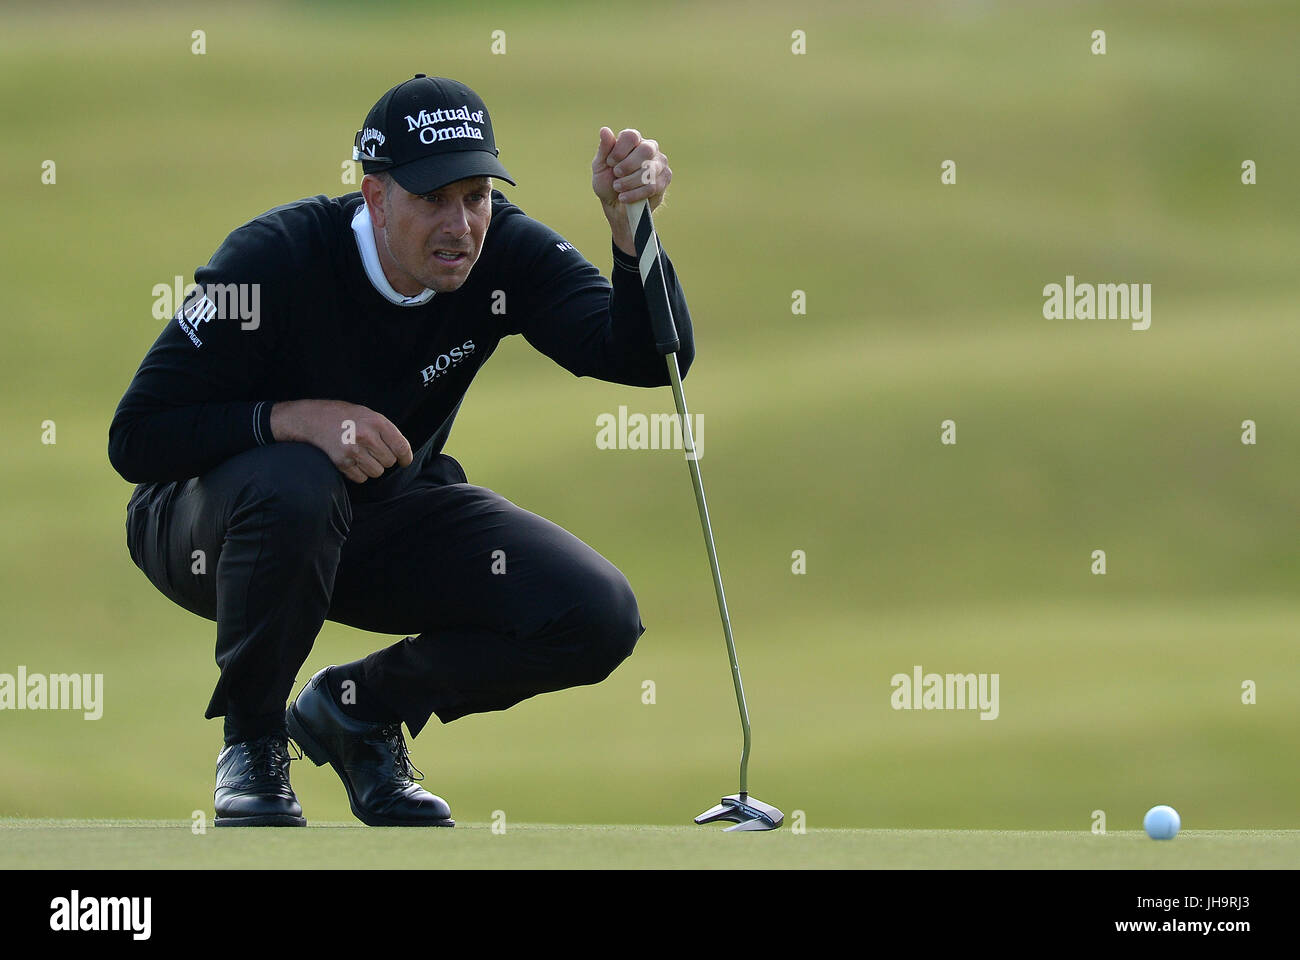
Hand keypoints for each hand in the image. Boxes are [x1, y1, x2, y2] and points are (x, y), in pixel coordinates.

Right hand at [270, 399, 412, 483]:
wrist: (312, 419)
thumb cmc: (343, 416)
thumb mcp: (367, 414)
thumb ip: (385, 430)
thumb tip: (402, 452)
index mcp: (376, 421)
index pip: (401, 446)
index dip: (406, 457)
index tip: (405, 462)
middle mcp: (366, 435)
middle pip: (389, 462)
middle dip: (383, 459)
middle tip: (372, 451)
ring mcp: (353, 450)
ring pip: (376, 472)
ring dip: (371, 467)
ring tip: (361, 455)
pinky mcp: (341, 462)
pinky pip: (361, 478)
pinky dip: (358, 473)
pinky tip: (351, 460)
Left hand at [592, 127, 670, 251]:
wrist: (617, 207)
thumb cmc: (608, 183)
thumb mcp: (600, 166)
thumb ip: (604, 149)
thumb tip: (604, 130)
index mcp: (633, 141)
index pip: (631, 136)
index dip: (620, 150)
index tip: (610, 163)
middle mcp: (649, 148)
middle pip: (645, 149)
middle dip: (628, 165)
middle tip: (616, 175)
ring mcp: (660, 163)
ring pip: (649, 170)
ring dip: (629, 182)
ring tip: (618, 188)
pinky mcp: (665, 179)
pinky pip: (652, 186)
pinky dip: (635, 194)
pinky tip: (625, 197)